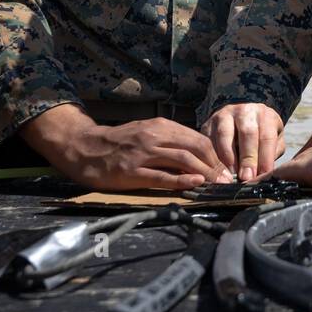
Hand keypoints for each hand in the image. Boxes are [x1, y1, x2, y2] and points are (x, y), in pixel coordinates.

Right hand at [20, 104, 227, 190]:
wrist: (83, 147)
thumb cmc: (118, 143)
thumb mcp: (146, 133)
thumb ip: (170, 141)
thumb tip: (198, 155)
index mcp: (161, 126)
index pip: (198, 139)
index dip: (216, 155)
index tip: (227, 168)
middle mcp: (154, 136)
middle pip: (195, 148)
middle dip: (216, 165)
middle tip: (228, 180)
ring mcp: (143, 154)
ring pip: (182, 160)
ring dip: (205, 173)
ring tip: (217, 185)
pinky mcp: (131, 171)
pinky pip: (161, 176)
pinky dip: (181, 180)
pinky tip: (195, 184)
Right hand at [202, 103, 284, 180]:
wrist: (241, 117)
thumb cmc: (260, 134)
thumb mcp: (273, 140)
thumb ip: (272, 153)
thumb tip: (264, 173)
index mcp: (265, 115)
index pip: (267, 137)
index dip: (265, 158)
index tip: (262, 175)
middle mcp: (245, 112)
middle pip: (247, 133)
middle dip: (247, 158)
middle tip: (246, 177)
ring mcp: (225, 115)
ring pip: (225, 134)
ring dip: (227, 157)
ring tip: (230, 175)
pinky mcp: (209, 124)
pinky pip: (208, 140)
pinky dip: (212, 156)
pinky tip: (216, 170)